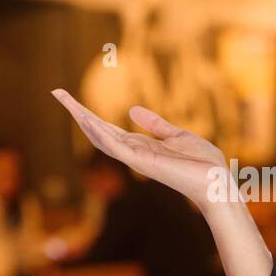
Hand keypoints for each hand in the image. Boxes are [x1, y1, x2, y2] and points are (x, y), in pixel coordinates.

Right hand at [51, 89, 228, 211]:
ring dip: (83, 119)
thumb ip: (155, 124)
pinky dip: (101, 134)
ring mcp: (136, 159)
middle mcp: (134, 154)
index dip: (90, 115)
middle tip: (59, 93)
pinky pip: (117, 147)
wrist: (216, 182)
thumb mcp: (176, 135)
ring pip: (102, 138)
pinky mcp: (142, 163)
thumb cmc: (202, 163)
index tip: (73, 100)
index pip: (109, 129)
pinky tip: (87, 120)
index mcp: (141, 147)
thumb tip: (131, 110)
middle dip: (78, 113)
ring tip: (66, 101)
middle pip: (99, 131)